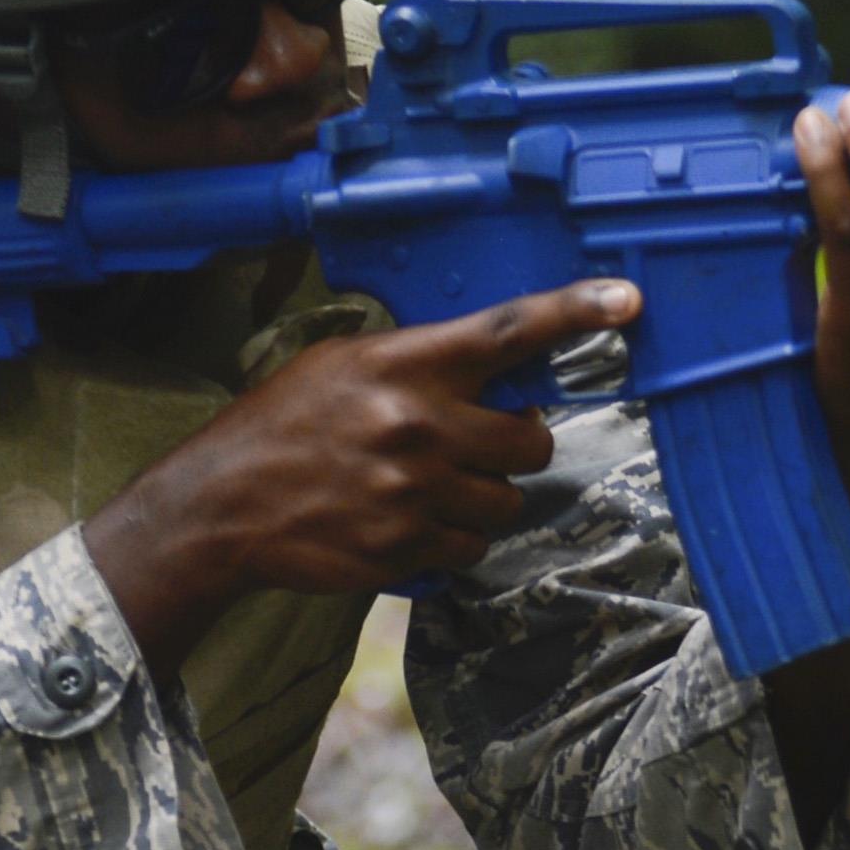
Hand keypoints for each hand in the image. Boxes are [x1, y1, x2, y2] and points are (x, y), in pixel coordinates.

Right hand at [83, 278, 638, 673]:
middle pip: (531, 440)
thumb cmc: (285, 426)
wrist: (222, 503)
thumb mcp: (341, 367)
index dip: (573, 313)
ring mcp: (414, 490)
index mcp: (402, 365)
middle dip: (515, 447)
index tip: (627, 301)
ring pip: (506, 503)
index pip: (506, 331)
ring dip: (480, 500)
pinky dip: (449, 541)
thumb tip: (497, 370)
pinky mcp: (406, 546)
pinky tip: (405, 523)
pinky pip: (470, 548)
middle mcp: (417, 423)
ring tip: (425, 488)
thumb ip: (418, 364)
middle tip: (477, 445)